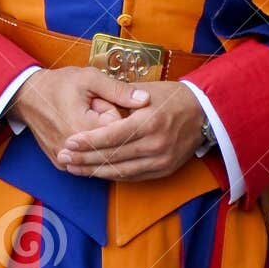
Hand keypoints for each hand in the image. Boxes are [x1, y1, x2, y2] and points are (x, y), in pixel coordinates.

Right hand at [8, 67, 146, 171]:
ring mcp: (65, 160)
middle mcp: (73, 150)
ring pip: (100, 159)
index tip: (102, 102)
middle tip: (95, 111)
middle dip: (110, 131)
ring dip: (102, 144)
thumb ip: (118, 90)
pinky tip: (88, 138)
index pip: (118, 130)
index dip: (115, 113)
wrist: (27, 96)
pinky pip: (87, 165)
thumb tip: (145, 100)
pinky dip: (93, 154)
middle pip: (111, 148)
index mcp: (82, 128)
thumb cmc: (58, 84)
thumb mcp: (89, 78)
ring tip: (89, 122)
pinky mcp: (61, 165)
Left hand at [58, 79, 205, 181]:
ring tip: (74, 167)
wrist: (204, 112)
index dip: (88, 141)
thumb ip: (120, 100)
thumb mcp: (145, 91)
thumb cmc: (170, 96)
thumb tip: (91, 109)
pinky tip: (97, 171)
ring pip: (122, 171)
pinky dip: (113, 174)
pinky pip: (134, 176)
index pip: (111, 137)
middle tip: (64, 157)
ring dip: (95, 171)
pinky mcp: (164, 169)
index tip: (69, 142)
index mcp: (149, 122)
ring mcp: (161, 160)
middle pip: (113, 157)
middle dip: (85, 159)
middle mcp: (155, 145)